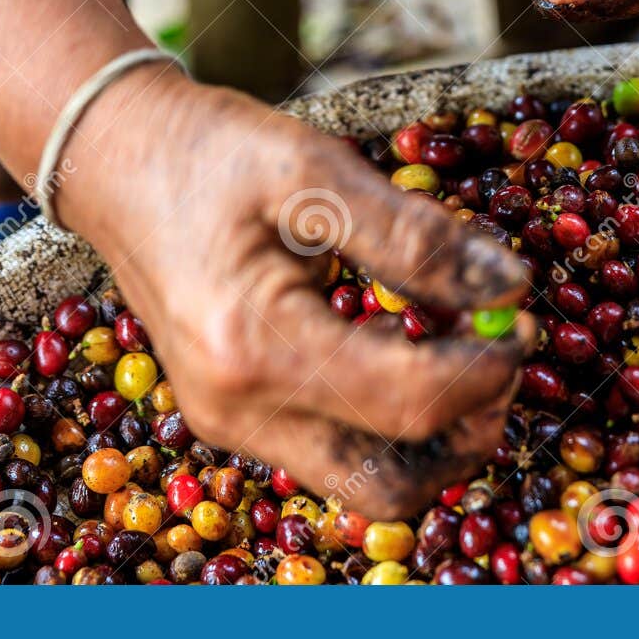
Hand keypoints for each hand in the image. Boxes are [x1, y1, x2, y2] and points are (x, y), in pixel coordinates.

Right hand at [60, 70, 533, 518]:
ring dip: (433, 432)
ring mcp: (231, 422)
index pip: (409, 403)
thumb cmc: (209, 153)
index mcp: (255, 346)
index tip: (521, 320)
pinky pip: (334, 450)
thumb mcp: (315, 169)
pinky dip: (390, 417)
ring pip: (365, 482)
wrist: (117, 159)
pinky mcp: (236, 415)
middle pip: (390, 486)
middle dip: (468, 430)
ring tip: (463, 346)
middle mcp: (237, 409)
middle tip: (502, 352)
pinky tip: (408, 344)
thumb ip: (416, 236)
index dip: (485, 370)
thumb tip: (509, 288)